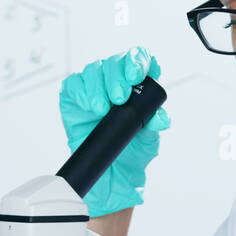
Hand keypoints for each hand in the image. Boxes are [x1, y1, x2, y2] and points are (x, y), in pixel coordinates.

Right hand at [58, 46, 170, 216]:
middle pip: (116, 62)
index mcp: (138, 86)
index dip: (138, 61)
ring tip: (102, 109)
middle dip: (117, 76)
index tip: (135, 75)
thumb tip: (161, 118)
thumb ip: (154, 127)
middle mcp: (116, 81)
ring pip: (94, 70)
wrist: (110, 176)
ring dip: (98, 86)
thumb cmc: (131, 153)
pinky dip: (81, 92)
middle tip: (119, 97)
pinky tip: (89, 105)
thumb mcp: (148, 142)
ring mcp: (94, 87)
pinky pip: (74, 84)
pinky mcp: (74, 97)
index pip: (141, 60)